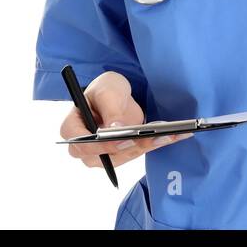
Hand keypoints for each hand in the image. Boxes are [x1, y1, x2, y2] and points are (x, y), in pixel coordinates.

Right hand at [60, 71, 191, 168]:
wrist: (117, 95)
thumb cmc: (105, 90)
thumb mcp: (106, 90)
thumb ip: (109, 108)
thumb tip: (114, 130)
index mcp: (73, 129)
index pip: (82, 144)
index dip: (102, 145)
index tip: (124, 138)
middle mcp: (86, 148)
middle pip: (106, 157)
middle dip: (133, 148)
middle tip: (156, 137)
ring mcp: (104, 154)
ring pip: (126, 156)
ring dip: (149, 146)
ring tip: (170, 134)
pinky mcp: (123, 153)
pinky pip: (139, 152)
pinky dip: (156, 144)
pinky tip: (174, 135)